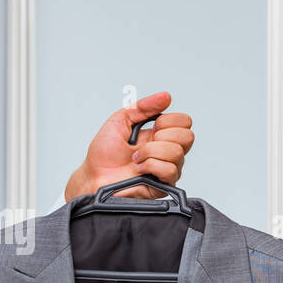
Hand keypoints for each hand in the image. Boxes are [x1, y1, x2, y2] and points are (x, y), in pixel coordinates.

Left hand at [64, 91, 194, 201]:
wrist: (94, 177)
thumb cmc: (103, 156)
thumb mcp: (119, 121)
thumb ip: (142, 107)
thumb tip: (166, 97)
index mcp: (158, 135)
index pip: (184, 122)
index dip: (168, 121)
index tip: (150, 127)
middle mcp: (166, 152)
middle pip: (188, 136)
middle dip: (161, 136)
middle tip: (142, 144)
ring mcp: (166, 169)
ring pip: (177, 152)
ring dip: (151, 152)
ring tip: (136, 158)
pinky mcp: (163, 186)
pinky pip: (170, 170)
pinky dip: (150, 166)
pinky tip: (139, 169)